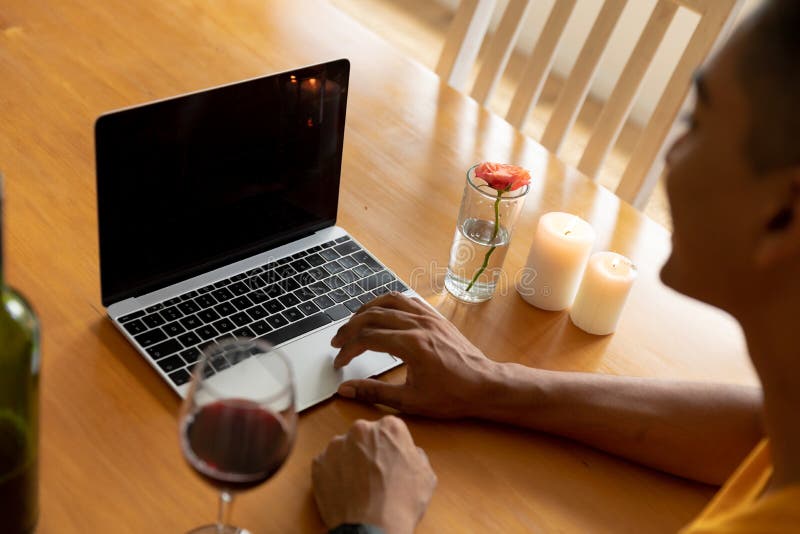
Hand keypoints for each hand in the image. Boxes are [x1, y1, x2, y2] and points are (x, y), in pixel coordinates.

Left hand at [312, 416, 436, 533]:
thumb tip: (409, 453)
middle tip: (375, 474)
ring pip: (345, 448)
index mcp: (389, 427)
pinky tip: (345, 490)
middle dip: (369, 450)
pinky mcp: (318, 463)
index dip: (391, 447)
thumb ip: (416, 455)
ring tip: (359, 485)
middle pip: (366, 435)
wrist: (371, 529)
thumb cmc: (400, 503)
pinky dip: (335, 473)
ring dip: (350, 460)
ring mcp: (336, 445)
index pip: (390, 429)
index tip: (391, 461)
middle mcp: (361, 429)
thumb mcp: (426, 476)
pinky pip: (328, 464)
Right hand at [331, 292, 499, 417]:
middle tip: (338, 342)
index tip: (339, 362)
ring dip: (366, 309)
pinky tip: (381, 313)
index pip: (367, 339)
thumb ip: (374, 393)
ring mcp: (429, 317)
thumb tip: (346, 390)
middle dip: (350, 327)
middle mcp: (419, 325)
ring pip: (389, 300)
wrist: (485, 385)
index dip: (348, 349)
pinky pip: (407, 300)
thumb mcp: (410, 401)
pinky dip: (388, 303)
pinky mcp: (436, 317)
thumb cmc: (452, 396)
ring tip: (353, 323)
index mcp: (412, 345)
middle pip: (373, 315)